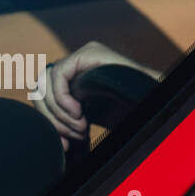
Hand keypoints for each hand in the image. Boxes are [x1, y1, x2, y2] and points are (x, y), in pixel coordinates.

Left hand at [31, 41, 160, 151]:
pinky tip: (78, 112)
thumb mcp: (92, 119)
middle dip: (52, 117)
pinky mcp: (88, 54)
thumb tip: (55, 141)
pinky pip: (59, 75)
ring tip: (80, 126)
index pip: (44, 94)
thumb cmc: (130, 111)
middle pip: (41, 87)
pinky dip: (62, 98)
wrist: (153, 99)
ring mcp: (82, 56)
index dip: (49, 119)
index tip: (64, 142)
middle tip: (71, 135)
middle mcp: (76, 64)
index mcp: (74, 78)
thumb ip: (70, 122)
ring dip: (59, 111)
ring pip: (46, 82)